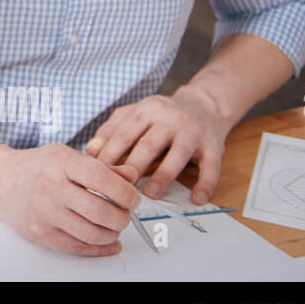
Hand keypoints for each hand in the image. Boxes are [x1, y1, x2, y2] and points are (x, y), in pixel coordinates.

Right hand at [0, 144, 141, 256]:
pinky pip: (78, 248)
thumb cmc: (37, 166)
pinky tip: (109, 243)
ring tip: (114, 226)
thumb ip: (102, 167)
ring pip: (92, 233)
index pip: (101, 179)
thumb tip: (133, 178)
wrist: (1, 180)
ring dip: (112, 234)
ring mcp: (44, 213)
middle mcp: (50, 188)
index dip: (125, 192)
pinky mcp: (40, 233)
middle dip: (122, 217)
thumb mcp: (67, 155)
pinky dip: (100, 249)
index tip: (134, 198)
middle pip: (100, 211)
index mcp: (60, 163)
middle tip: (125, 214)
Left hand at [85, 90, 230, 204]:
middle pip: (149, 144)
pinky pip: (211, 167)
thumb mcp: (135, 113)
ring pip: (178, 155)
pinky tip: (196, 199)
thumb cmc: (162, 114)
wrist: (204, 104)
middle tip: (120, 187)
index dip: (110, 154)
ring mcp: (193, 132)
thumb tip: (91, 150)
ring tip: (151, 194)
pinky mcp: (213, 146)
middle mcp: (170, 119)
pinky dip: (205, 184)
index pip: (124, 134)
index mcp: (147, 111)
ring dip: (164, 176)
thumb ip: (112, 129)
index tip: (98, 173)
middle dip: (133, 166)